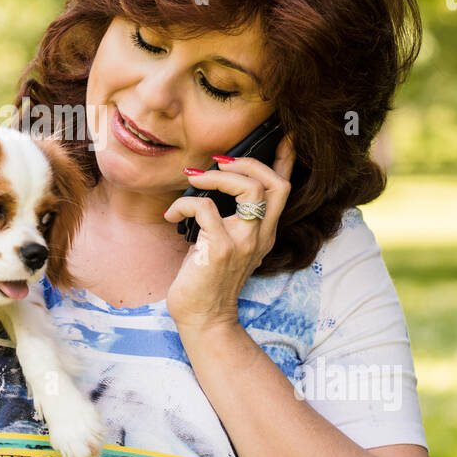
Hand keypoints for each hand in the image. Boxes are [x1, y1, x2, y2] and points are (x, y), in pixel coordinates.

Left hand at [161, 135, 295, 337]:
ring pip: (249, 189)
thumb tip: (208, 187)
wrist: (203, 319)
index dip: (285, 160)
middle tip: (219, 163)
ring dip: (218, 177)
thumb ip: (225, 219)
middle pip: (275, 183)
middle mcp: (260, 235)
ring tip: (195, 180)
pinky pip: (206, 208)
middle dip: (248, 162)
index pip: (283, 190)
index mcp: (264, 232)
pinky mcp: (220, 249)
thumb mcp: (221, 244)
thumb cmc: (206, 280)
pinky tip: (171, 215)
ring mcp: (243, 242)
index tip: (284, 137)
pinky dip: (184, 204)